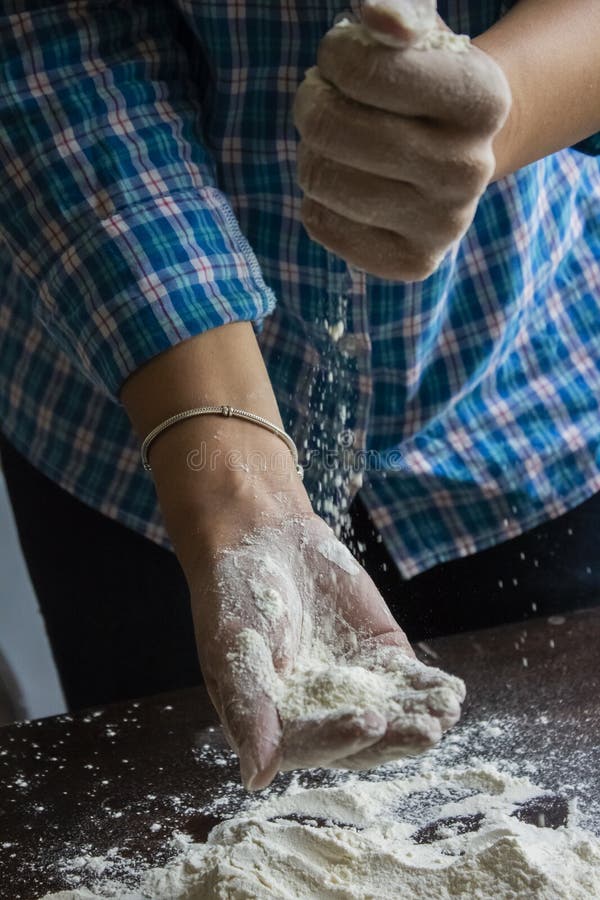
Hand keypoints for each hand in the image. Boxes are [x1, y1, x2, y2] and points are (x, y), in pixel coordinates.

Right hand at [189, 503, 464, 789]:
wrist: (263, 540)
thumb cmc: (233, 597)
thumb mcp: (234, 651)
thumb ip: (248, 710)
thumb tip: (256, 779)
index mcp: (275, 725)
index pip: (313, 744)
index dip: (341, 737)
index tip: (369, 723)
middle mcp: (316, 715)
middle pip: (361, 739)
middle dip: (394, 737)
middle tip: (425, 732)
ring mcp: (351, 687)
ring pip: (390, 713)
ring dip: (419, 718)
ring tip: (445, 714)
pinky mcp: (378, 657)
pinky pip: (406, 680)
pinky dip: (428, 687)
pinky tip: (451, 693)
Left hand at [294, 0, 511, 280]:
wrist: (458, 156)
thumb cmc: (422, 86)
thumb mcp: (416, 36)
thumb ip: (394, 13)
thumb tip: (377, 19)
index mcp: (481, 98)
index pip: (363, 70)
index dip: (335, 57)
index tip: (346, 60)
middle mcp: (470, 168)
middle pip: (328, 127)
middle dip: (313, 103)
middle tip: (329, 100)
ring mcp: (444, 224)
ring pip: (320, 179)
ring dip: (314, 153)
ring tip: (344, 146)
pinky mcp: (413, 263)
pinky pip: (321, 224)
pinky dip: (319, 201)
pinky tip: (350, 187)